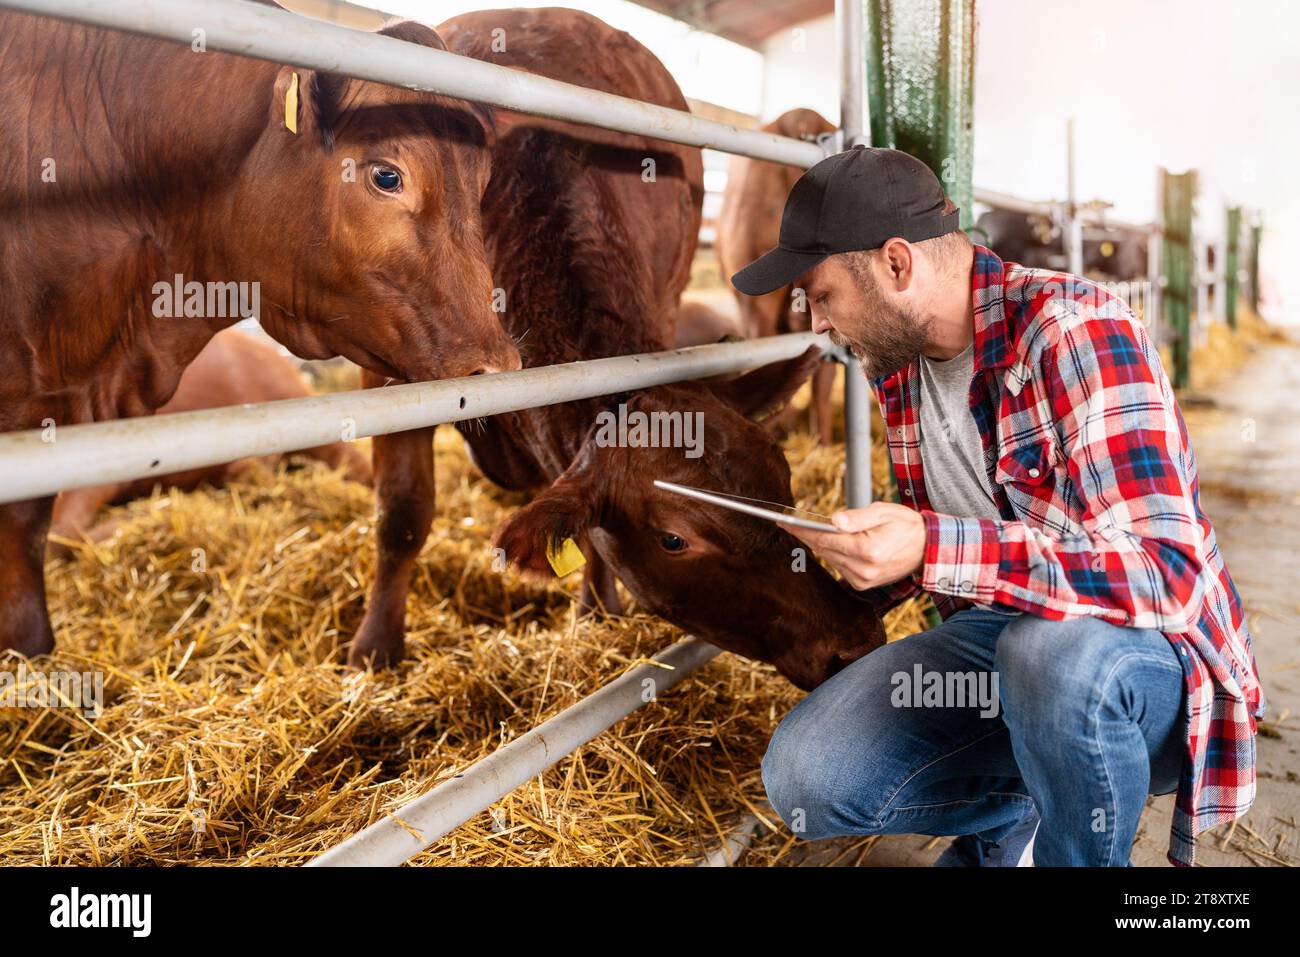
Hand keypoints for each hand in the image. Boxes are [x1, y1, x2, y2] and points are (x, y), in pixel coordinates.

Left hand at [787, 502, 926, 590]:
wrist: (927, 548)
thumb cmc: (906, 525)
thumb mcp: (884, 512)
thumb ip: (857, 517)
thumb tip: (833, 520)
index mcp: (868, 550)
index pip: (825, 540)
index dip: (802, 530)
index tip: (784, 523)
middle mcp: (864, 570)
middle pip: (824, 551)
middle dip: (807, 536)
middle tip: (789, 524)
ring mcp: (863, 580)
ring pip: (829, 559)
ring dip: (820, 545)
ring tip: (807, 530)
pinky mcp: (863, 584)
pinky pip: (839, 567)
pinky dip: (833, 554)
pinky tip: (831, 543)